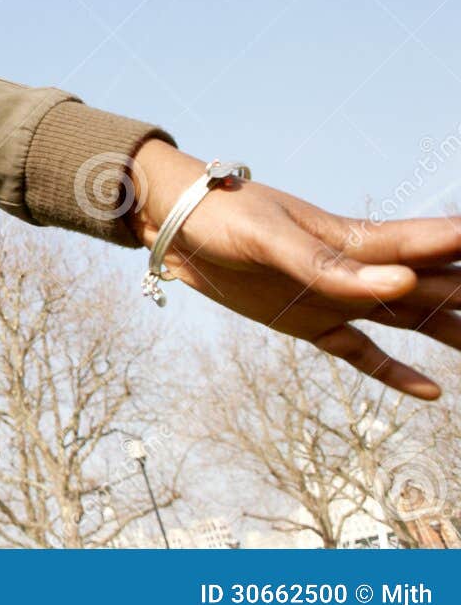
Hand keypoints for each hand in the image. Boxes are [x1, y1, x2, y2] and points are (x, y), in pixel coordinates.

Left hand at [128, 139, 460, 397]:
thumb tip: (400, 285)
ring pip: (413, 320)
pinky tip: (432, 392)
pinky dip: (395, 373)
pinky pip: (363, 353)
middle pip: (441, 285)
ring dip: (456, 332)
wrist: (170, 220)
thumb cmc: (219, 212)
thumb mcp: (269, 236)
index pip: (438, 245)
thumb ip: (331, 264)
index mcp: (359, 241)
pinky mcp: (307, 323)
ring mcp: (338, 297)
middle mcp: (360, 270)